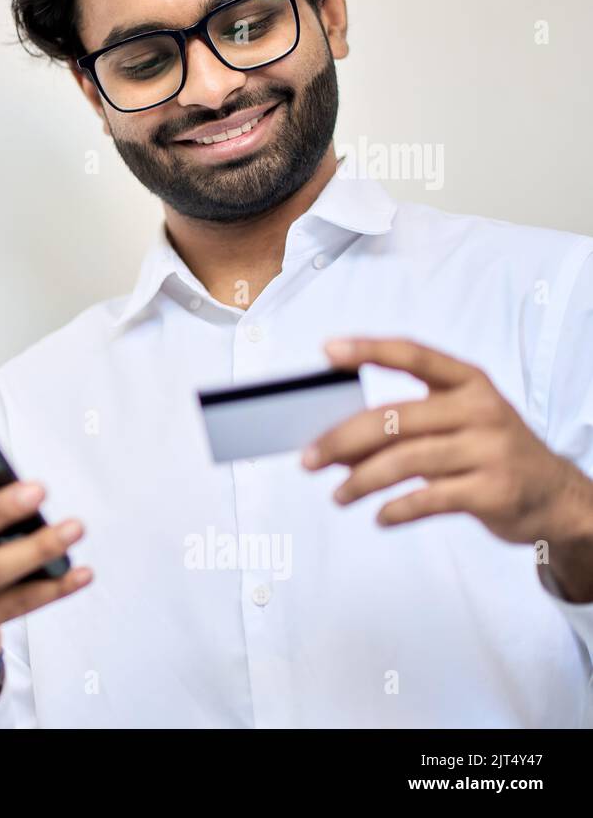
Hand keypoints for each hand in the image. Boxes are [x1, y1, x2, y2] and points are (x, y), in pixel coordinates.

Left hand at [302, 338, 592, 598]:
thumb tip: (333, 445)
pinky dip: (395, 510)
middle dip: (341, 439)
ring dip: (361, 481)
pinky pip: (429, 499)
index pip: (413, 355)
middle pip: (394, 418)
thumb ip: (400, 430)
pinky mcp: (493, 491)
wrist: (558, 497)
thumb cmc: (488, 453)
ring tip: (338, 496)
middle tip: (308, 459)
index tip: (327, 350)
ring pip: (405, 461)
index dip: (369, 350)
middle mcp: (480, 409)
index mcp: (468, 383)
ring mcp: (489, 450)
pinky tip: (379, 517)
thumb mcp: (453, 427)